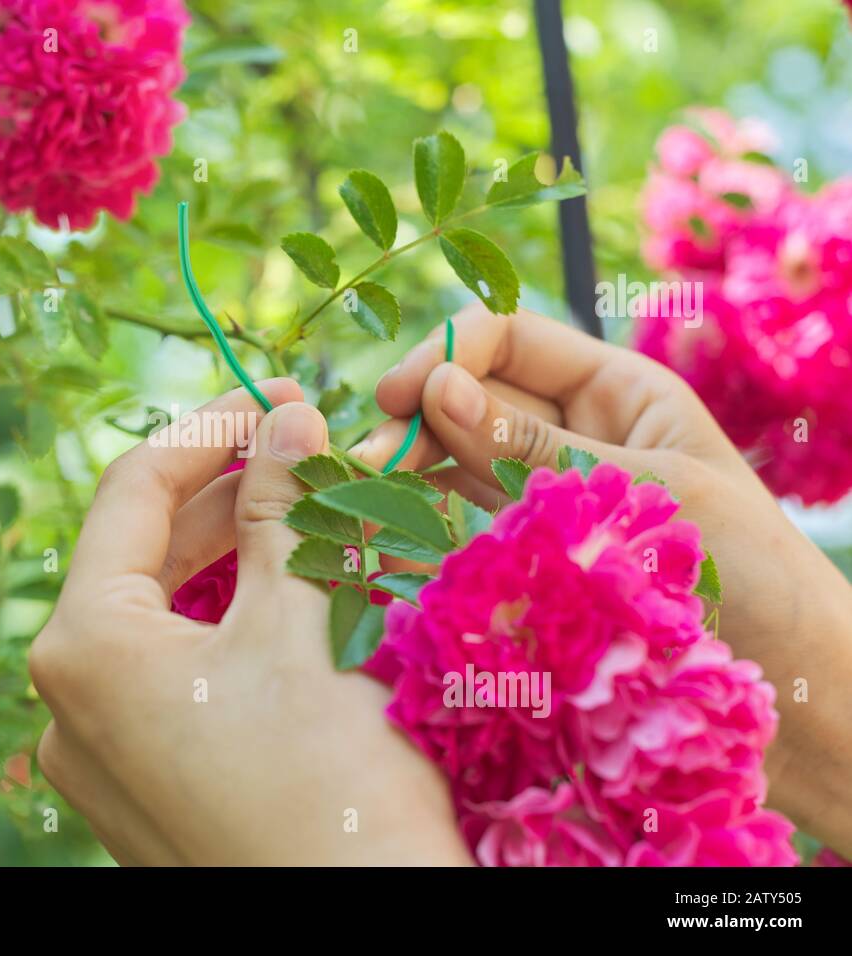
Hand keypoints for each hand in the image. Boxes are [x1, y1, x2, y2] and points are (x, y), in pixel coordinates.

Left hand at [28, 380, 471, 865]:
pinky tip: (289, 603)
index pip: (131, 490)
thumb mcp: (305, 619)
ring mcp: (99, 755)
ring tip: (311, 518)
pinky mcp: (140, 789)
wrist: (367, 929)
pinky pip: (173, 677)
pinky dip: (227, 628)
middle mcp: (66, 703)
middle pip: (144, 554)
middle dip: (228, 495)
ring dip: (234, 560)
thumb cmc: (333, 779)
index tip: (283, 400)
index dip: (209, 430)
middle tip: (309, 452)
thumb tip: (284, 417)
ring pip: (164, 617)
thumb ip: (281, 505)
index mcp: (83, 645)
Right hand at [351, 301, 851, 854]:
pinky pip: (469, 513)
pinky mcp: (533, 549)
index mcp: (617, 391)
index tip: (395, 395)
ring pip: (461, 456)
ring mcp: (550, 493)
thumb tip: (435, 390)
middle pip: (475, 395)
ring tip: (358, 487)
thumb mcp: (639, 494)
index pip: (510, 340)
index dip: (446, 353)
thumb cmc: (747, 573)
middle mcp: (578, 432)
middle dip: (416, 413)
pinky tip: (388, 518)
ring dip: (409, 464)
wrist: (788, 684)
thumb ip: (532, 450)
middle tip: (361, 456)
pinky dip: (426, 511)